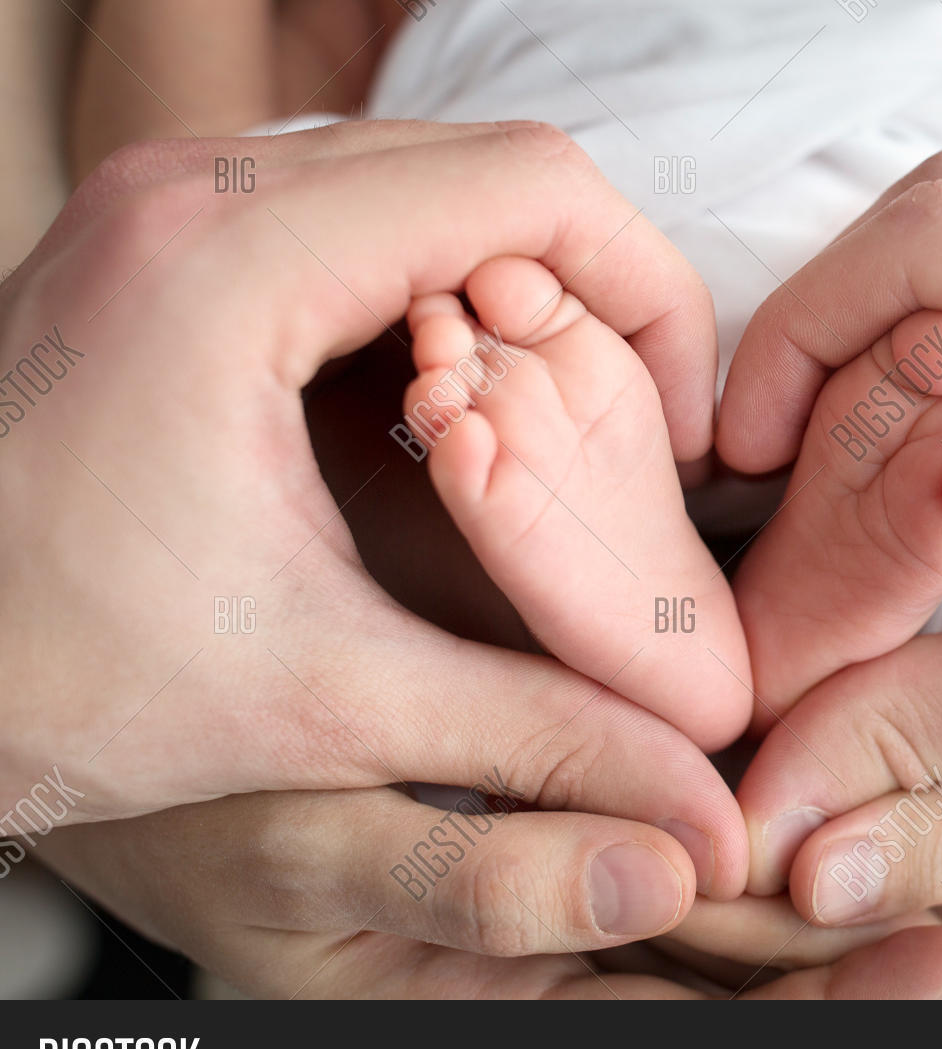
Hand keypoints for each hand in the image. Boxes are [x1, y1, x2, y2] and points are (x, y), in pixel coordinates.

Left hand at [0, 121, 730, 875]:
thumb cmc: (53, 672)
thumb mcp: (327, 704)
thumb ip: (535, 728)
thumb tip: (692, 801)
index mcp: (240, 267)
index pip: (534, 186)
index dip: (648, 294)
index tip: (671, 421)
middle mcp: (198, 194)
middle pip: (491, 168)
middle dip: (591, 292)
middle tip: (621, 431)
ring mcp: (169, 206)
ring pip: (425, 178)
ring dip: (512, 288)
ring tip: (537, 424)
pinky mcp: (159, 240)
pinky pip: (350, 209)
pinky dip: (432, 288)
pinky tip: (438, 402)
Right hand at [34, 789, 941, 998]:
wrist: (153, 727)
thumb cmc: (198, 797)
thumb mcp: (323, 838)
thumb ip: (495, 856)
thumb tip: (682, 863)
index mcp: (481, 1014)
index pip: (675, 1036)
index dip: (810, 1010)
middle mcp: (530, 977)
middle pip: (712, 988)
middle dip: (839, 967)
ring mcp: (545, 910)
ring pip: (699, 927)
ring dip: (810, 910)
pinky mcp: (548, 829)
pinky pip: (657, 853)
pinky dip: (738, 843)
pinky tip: (818, 813)